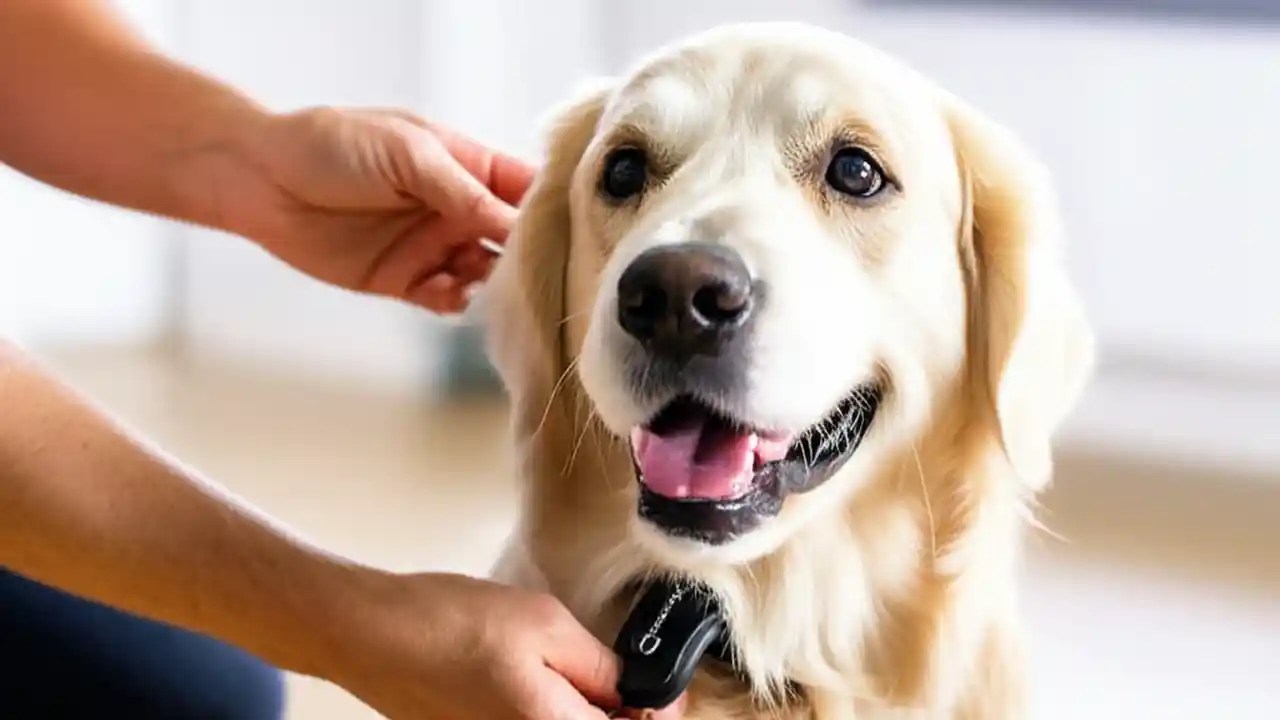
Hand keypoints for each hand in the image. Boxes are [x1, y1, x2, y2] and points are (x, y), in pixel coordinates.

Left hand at [218, 107, 533, 313]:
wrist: (260, 179)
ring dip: (496, 285)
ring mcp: (433, 246)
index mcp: (466, 166)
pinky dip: (458, 303)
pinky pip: (446, 299)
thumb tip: (517, 225)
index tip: (576, 233)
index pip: (526, 191)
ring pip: (486, 275)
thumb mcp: (407, 153)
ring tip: (494, 286)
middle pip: (514, 240)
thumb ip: (463, 191)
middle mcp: (456, 209)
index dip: (552, 210)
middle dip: (530, 258)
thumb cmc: (332, 146)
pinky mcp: (404, 280)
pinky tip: (455, 295)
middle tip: (541, 274)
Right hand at [324, 572, 685, 719]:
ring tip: (574, 674)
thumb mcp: (546, 626)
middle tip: (621, 678)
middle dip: (618, 714)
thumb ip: (603, 668)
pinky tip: (534, 682)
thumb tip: (642, 692)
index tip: (661, 687)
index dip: (658, 713)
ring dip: (581, 713)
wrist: (369, 635)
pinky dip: (546, 713)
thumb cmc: (449, 625)